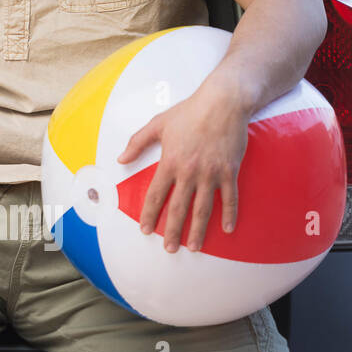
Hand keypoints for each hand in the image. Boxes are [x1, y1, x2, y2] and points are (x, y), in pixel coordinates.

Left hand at [117, 85, 248, 252]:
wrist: (223, 102)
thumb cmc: (188, 112)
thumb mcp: (157, 124)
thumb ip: (137, 142)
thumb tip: (120, 159)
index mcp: (170, 162)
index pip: (156, 195)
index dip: (150, 214)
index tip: (146, 230)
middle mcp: (190, 172)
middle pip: (179, 208)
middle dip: (173, 231)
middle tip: (169, 249)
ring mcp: (211, 173)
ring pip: (204, 208)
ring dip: (199, 230)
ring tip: (194, 247)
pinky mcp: (230, 171)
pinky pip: (230, 198)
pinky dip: (229, 214)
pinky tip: (227, 229)